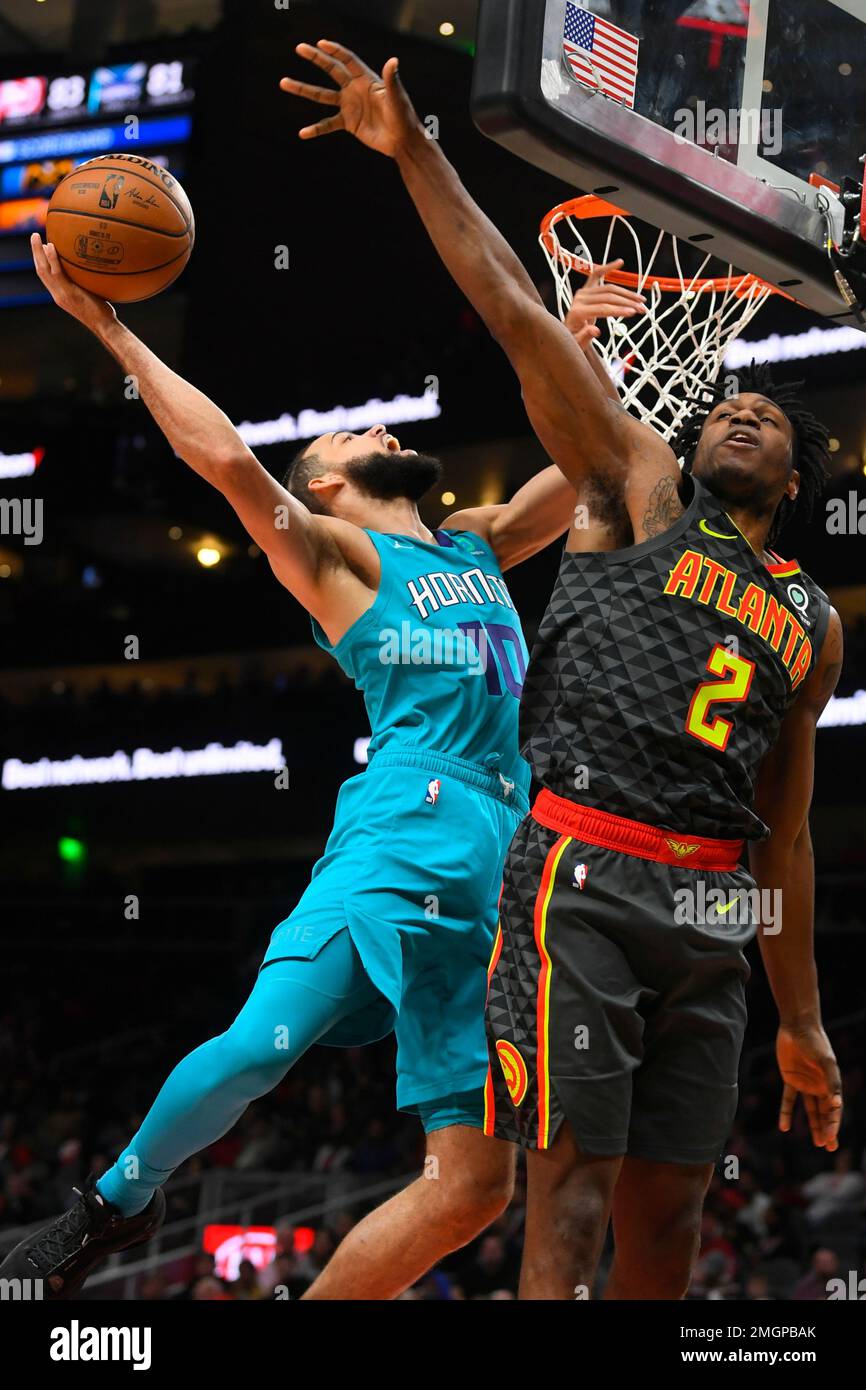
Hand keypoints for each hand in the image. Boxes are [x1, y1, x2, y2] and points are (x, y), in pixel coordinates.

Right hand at [31, 235, 115, 330]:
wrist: (104, 327)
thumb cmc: (104, 314)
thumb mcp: (92, 297)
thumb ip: (88, 285)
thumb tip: (96, 271)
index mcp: (61, 296)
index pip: (46, 277)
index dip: (41, 261)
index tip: (40, 247)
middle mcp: (58, 295)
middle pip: (40, 270)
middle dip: (35, 253)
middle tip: (34, 236)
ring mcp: (61, 295)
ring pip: (43, 270)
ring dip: (37, 252)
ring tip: (35, 236)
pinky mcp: (68, 293)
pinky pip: (57, 273)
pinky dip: (52, 259)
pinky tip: (50, 246)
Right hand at [279, 40, 420, 157]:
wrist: (402, 141)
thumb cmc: (403, 117)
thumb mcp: (397, 98)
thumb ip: (392, 80)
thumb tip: (393, 61)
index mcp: (366, 79)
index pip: (347, 60)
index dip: (335, 51)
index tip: (320, 43)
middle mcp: (355, 89)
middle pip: (331, 70)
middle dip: (316, 58)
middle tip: (299, 48)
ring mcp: (350, 105)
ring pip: (322, 95)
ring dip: (304, 89)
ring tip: (284, 83)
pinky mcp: (348, 123)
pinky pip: (327, 124)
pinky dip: (315, 129)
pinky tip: (302, 133)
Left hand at [565, 261, 645, 347]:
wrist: (567, 333)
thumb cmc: (573, 340)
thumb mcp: (577, 343)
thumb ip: (585, 337)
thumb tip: (595, 331)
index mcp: (577, 312)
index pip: (603, 308)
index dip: (619, 310)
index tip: (633, 312)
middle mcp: (580, 298)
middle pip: (608, 297)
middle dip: (627, 302)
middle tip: (643, 309)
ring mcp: (583, 292)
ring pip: (609, 288)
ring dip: (626, 293)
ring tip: (641, 300)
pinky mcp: (586, 288)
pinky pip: (597, 274)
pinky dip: (608, 267)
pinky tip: (620, 262)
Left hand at [777, 1022, 842, 1150]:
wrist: (797, 1026)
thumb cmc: (815, 1042)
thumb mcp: (825, 1061)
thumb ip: (832, 1082)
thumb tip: (837, 1105)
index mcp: (831, 1084)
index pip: (834, 1110)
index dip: (833, 1125)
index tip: (831, 1140)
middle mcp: (820, 1086)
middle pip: (825, 1113)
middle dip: (827, 1130)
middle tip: (828, 1147)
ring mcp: (805, 1083)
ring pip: (810, 1110)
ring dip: (813, 1125)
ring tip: (817, 1142)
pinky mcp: (790, 1079)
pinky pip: (789, 1100)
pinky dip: (786, 1113)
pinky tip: (784, 1127)